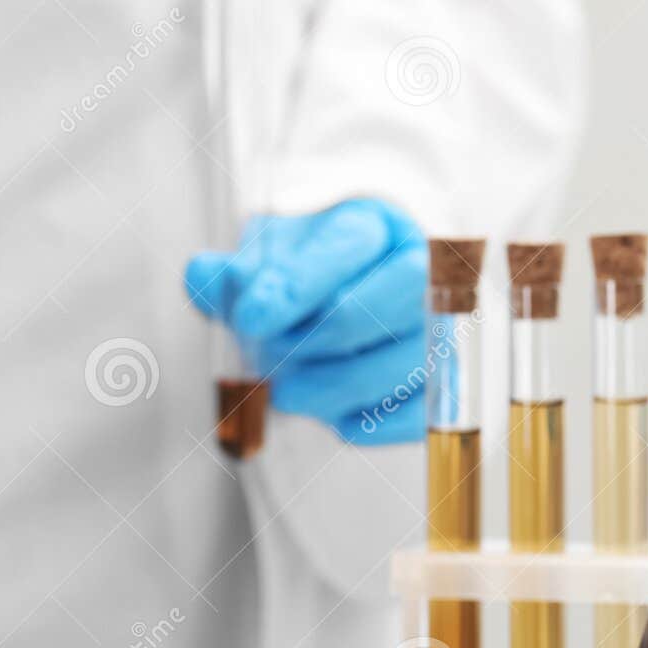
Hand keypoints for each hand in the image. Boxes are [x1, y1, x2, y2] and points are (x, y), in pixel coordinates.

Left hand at [185, 199, 426, 444]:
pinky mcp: (447, 384)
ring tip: (285, 394)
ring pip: (403, 360)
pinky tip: (334, 419)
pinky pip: (419, 411)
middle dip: (315, 338)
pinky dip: (371, 421)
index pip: (345, 246)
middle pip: (381, 303)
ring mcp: (443, 326)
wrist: (347, 307)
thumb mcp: (265, 269)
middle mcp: (421, 269)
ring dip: (334, 386)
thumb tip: (200, 274)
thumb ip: (233, 276)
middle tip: (268, 356)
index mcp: (373, 226)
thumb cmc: (306, 283)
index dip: (295, 286)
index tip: (247, 318)